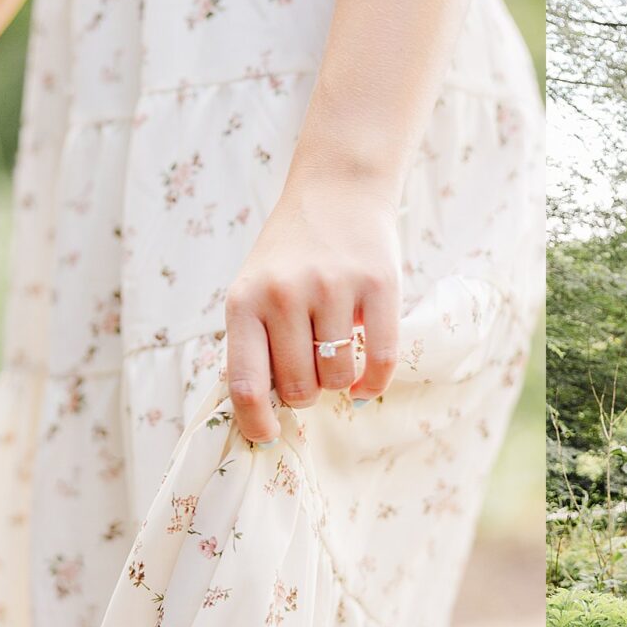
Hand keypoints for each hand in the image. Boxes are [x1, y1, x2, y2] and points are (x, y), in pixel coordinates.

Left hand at [223, 172, 400, 443]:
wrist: (338, 190)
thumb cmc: (292, 252)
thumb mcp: (255, 288)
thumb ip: (256, 342)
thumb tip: (266, 412)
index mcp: (244, 301)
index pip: (246, 383)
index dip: (258, 422)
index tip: (269, 436)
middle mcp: (285, 295)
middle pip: (298, 387)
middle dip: (306, 394)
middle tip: (311, 375)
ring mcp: (332, 288)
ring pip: (338, 377)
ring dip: (339, 383)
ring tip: (335, 358)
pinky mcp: (378, 285)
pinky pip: (381, 360)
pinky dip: (374, 385)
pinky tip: (366, 385)